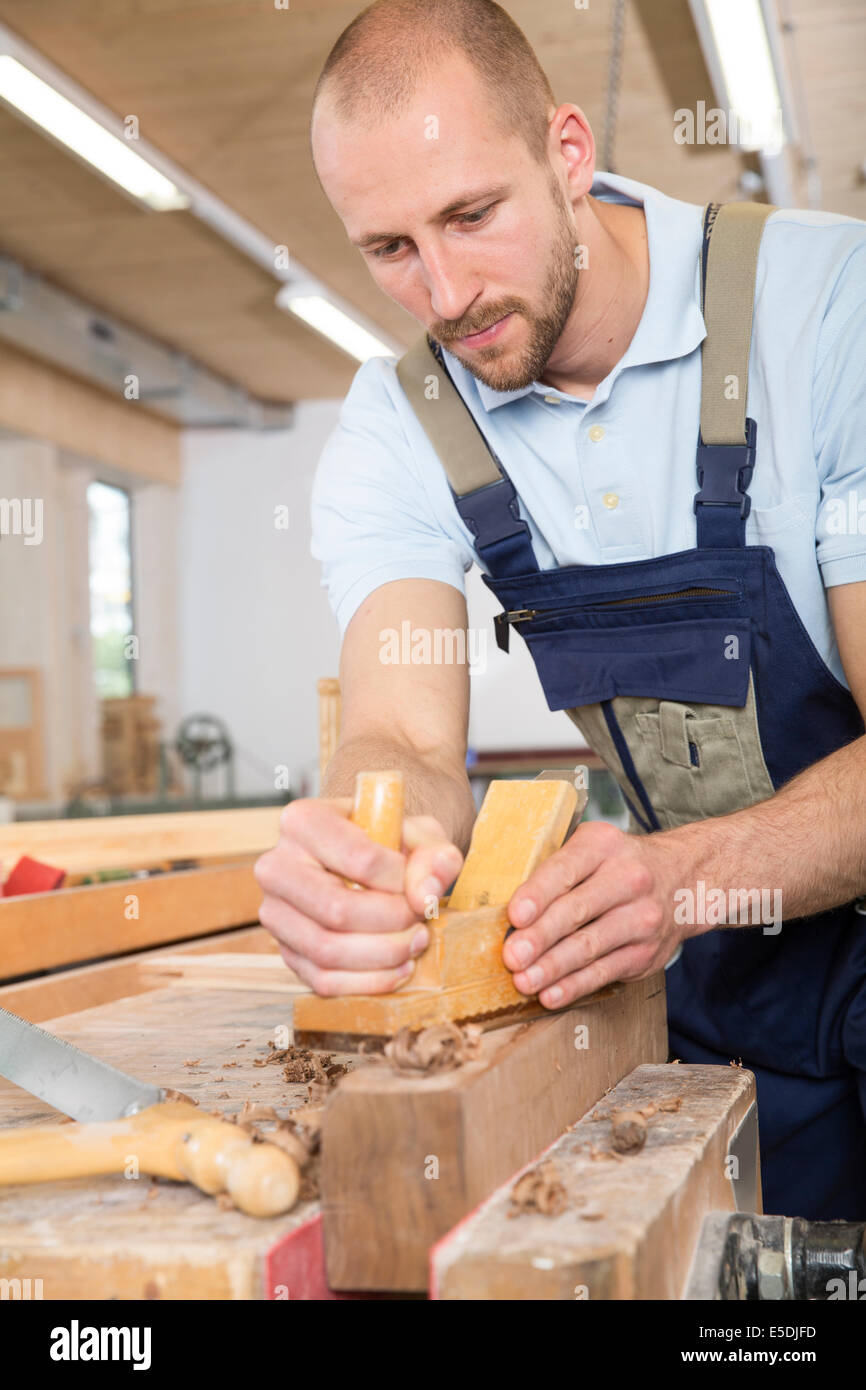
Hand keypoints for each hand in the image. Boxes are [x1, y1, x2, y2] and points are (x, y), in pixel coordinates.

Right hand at [254, 798, 462, 995]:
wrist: (365, 865)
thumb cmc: (389, 845)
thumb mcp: (420, 835)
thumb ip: (435, 856)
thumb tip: (425, 895)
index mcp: (303, 821)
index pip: (359, 857)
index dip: (400, 880)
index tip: (417, 884)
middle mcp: (276, 866)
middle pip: (337, 909)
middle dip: (392, 922)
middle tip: (421, 920)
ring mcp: (275, 913)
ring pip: (327, 950)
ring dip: (384, 954)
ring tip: (416, 942)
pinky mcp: (286, 951)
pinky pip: (323, 980)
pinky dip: (369, 981)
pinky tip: (399, 967)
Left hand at [502, 820, 682, 1007]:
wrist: (683, 881)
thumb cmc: (618, 865)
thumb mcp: (591, 848)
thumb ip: (553, 870)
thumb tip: (506, 911)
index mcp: (603, 846)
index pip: (565, 869)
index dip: (539, 893)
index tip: (515, 914)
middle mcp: (627, 879)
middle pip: (576, 911)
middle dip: (540, 937)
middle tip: (512, 956)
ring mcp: (640, 918)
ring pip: (589, 947)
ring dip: (552, 967)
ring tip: (523, 980)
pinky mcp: (645, 953)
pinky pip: (604, 972)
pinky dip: (574, 986)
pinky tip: (551, 995)